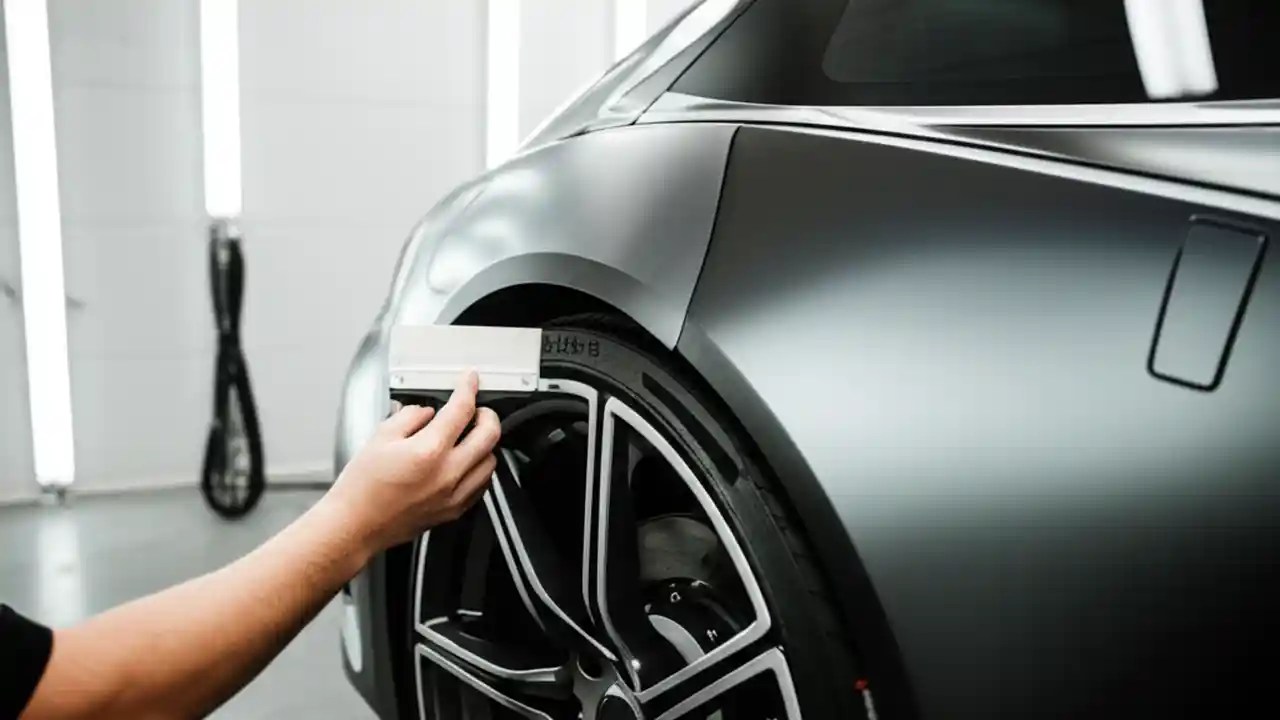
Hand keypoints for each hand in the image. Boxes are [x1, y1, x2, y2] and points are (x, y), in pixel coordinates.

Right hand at [327, 370, 499, 555]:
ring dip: (485, 444)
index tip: (470, 380)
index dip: (468, 388)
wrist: (355, 526)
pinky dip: (479, 469)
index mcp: (428, 451)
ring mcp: (453, 494)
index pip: (461, 409)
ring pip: (490, 461)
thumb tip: (428, 412)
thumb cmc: (361, 487)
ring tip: (470, 437)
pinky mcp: (453, 511)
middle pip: (489, 434)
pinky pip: (482, 485)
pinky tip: (466, 463)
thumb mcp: (380, 437)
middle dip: (487, 414)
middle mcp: (447, 473)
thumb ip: (410, 417)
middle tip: (477, 409)